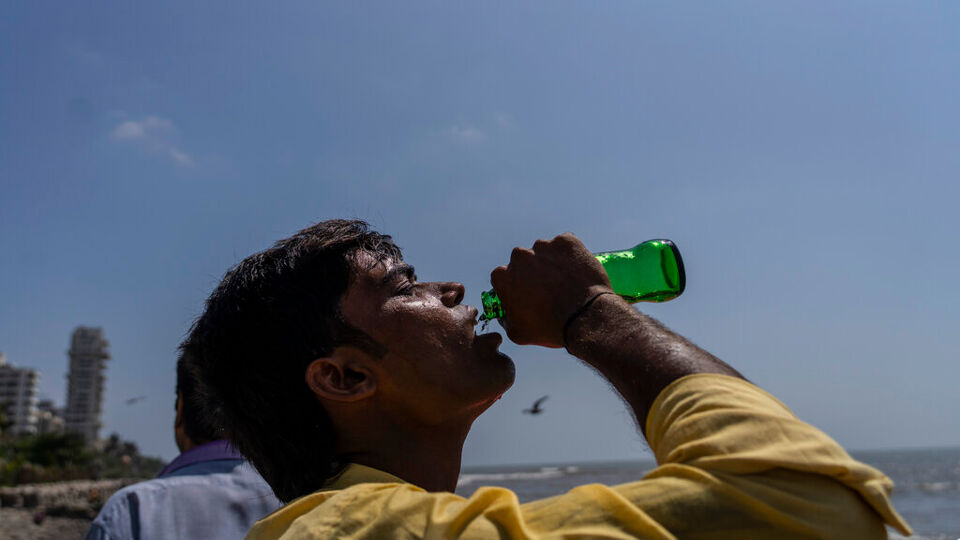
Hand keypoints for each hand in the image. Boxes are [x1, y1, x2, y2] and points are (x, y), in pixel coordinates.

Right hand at [490, 233, 612, 347]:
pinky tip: (576, 272)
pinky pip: (565, 245)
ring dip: (552, 262)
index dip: (516, 286)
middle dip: (533, 271)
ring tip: (566, 282)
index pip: (504, 277)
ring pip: (545, 251)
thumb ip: (505, 320)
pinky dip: (570, 255)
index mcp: (503, 276)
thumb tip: (504, 313)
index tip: (528, 294)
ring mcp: (544, 246)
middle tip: (549, 289)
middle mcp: (520, 256)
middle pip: (524, 261)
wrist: (586, 317)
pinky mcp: (566, 241)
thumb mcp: (518, 333)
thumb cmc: (550, 328)